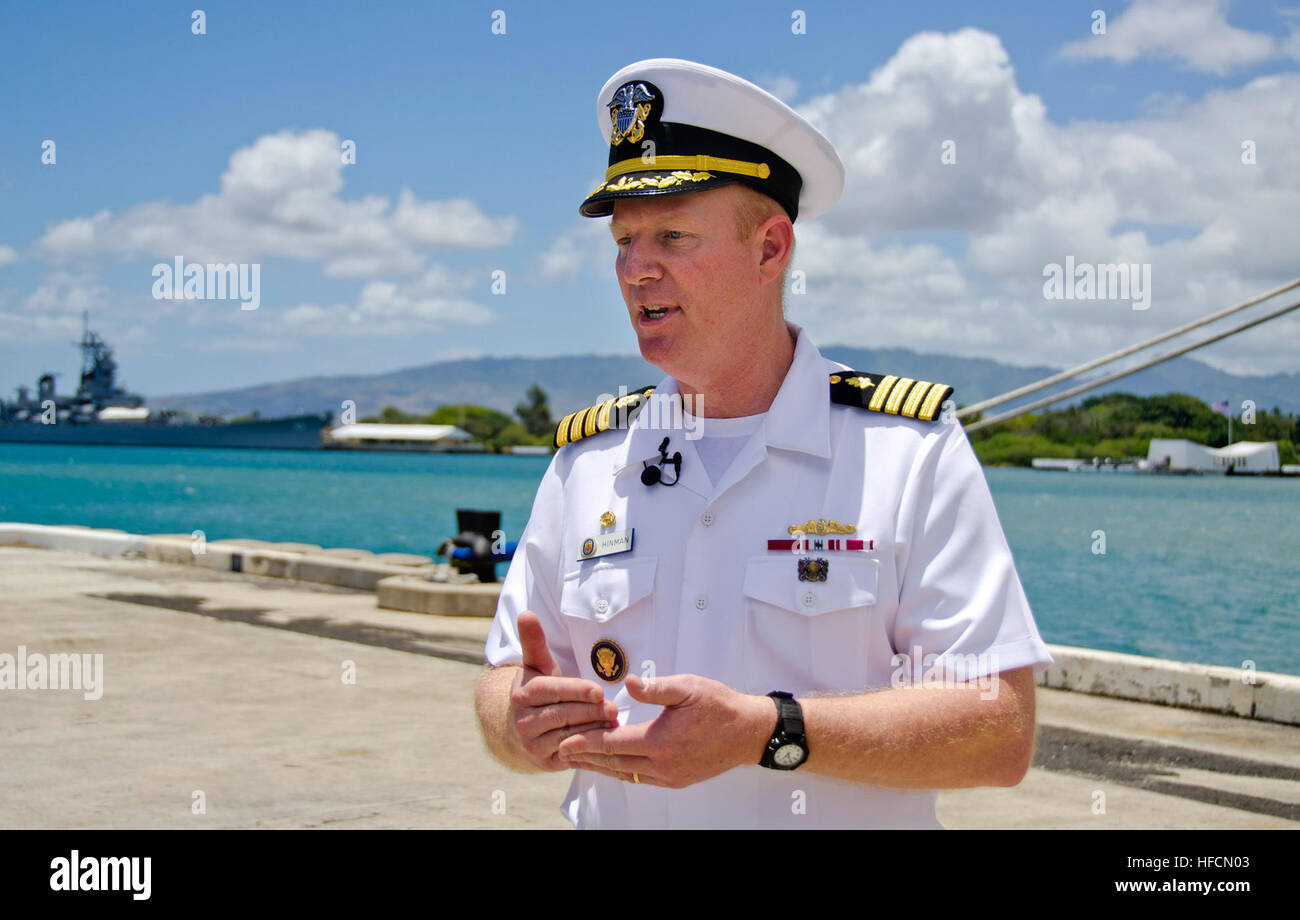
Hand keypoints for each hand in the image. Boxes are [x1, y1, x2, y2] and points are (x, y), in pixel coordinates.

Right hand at [507, 610, 618, 771]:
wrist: (520, 727)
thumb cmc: (539, 690)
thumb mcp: (536, 665)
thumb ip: (534, 641)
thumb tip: (526, 612)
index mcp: (522, 694)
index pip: (550, 691)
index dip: (575, 691)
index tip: (598, 690)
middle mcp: (523, 720)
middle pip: (561, 715)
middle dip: (589, 712)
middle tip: (615, 708)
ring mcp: (532, 743)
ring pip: (567, 736)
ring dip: (592, 730)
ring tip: (614, 722)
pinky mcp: (544, 762)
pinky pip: (570, 754)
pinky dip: (589, 748)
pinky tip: (606, 740)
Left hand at [556, 673, 772, 788]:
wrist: (749, 732)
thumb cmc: (719, 705)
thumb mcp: (687, 687)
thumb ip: (654, 688)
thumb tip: (626, 683)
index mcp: (662, 741)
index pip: (614, 743)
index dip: (588, 742)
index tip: (566, 741)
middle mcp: (663, 764)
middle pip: (615, 763)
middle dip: (587, 757)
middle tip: (562, 751)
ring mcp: (670, 776)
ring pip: (626, 773)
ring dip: (602, 766)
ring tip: (581, 759)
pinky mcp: (677, 780)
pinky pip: (641, 778)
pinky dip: (621, 770)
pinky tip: (612, 763)